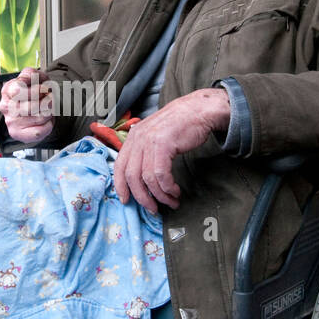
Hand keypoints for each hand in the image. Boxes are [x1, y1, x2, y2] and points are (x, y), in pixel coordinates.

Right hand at [0, 68, 53, 142]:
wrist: (35, 109)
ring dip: (50, 112)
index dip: (37, 89)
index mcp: (8, 90)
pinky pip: (40, 131)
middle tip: (49, 99)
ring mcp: (11, 122)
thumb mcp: (34, 77)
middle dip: (48, 101)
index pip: (20, 90)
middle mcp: (6, 107)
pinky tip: (45, 121)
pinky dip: (48, 125)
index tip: (44, 89)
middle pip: (33, 105)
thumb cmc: (35, 92)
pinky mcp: (18, 134)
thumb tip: (31, 78)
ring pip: (40, 117)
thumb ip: (32, 74)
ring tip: (47, 109)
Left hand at [113, 88, 230, 213]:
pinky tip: (175, 191)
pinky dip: (167, 187)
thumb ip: (144, 151)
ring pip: (147, 178)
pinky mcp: (163, 144)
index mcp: (133, 137)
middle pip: (131, 176)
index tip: (126, 200)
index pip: (119, 166)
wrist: (198, 110)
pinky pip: (160, 174)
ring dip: (159, 195)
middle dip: (141, 197)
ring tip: (170, 202)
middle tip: (152, 208)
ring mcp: (149, 140)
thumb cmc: (180, 126)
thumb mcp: (155, 136)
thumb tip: (139, 177)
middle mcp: (138, 138)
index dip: (121, 186)